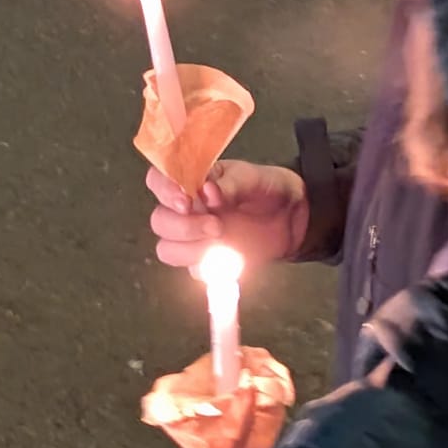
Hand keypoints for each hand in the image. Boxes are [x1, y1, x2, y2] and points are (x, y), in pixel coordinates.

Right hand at [146, 161, 308, 268]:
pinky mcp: (204, 260)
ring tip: (223, 241)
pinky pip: (192, 270)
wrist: (289, 217)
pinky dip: (208, 266)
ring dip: (191, 249)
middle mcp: (185, 208)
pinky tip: (230, 257)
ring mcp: (192, 236)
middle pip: (160, 220)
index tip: (186, 200)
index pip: (158, 181)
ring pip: (167, 249)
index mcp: (191, 180)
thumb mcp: (252, 178)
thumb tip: (208, 191)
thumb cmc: (266, 188)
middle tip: (217, 226)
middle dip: (184, 226)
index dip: (165, 191)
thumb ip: (229, 184)